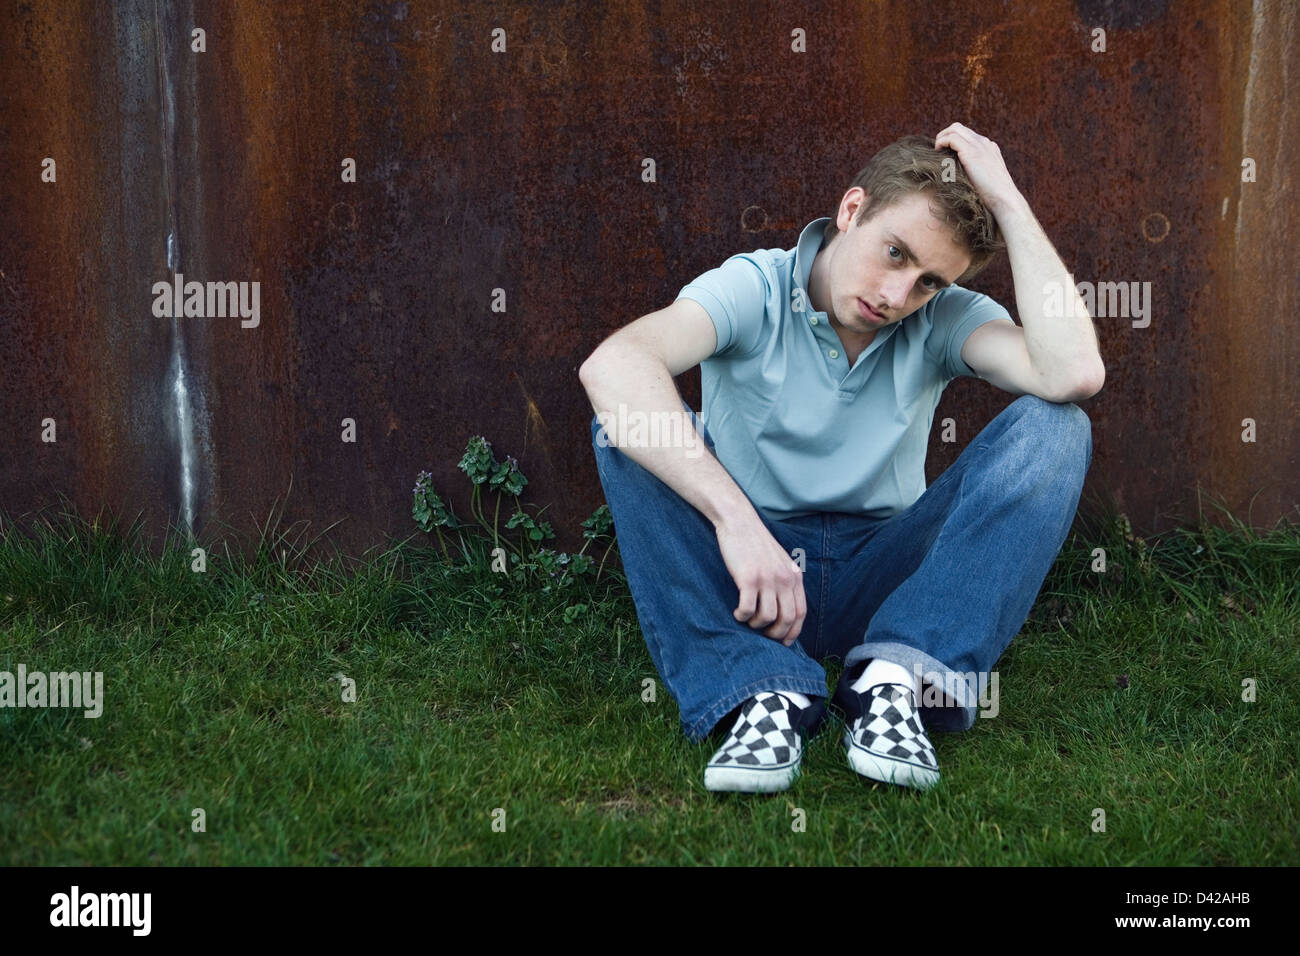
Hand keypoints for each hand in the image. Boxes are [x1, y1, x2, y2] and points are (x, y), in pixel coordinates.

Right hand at [714, 514, 805, 645]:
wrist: (739, 522)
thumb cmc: (755, 544)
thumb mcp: (779, 561)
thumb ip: (785, 581)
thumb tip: (784, 607)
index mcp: (794, 576)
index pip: (801, 613)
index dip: (792, 632)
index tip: (782, 642)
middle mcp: (784, 579)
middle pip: (786, 619)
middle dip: (775, 634)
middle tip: (762, 635)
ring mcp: (767, 579)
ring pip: (767, 617)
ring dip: (756, 625)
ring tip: (747, 620)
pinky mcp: (748, 578)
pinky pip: (748, 609)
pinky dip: (742, 616)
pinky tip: (737, 613)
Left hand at [933, 123, 1022, 215]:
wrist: (1004, 198)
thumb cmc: (993, 197)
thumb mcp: (985, 181)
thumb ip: (975, 174)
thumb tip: (959, 178)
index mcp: (989, 148)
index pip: (968, 135)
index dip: (953, 141)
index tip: (943, 153)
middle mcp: (985, 143)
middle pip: (959, 128)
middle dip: (945, 135)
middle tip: (937, 150)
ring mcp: (979, 145)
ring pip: (955, 128)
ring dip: (941, 138)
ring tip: (936, 151)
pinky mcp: (972, 152)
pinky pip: (951, 138)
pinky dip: (941, 143)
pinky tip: (937, 153)